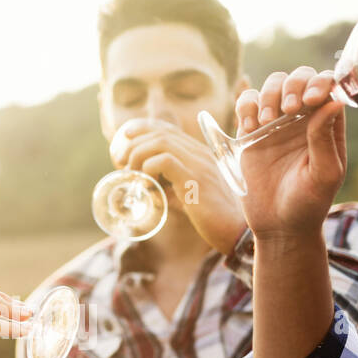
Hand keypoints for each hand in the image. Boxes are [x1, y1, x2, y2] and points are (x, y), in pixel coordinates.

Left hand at [113, 117, 247, 254]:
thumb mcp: (188, 198)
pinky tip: (146, 185)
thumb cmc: (214, 218)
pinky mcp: (195, 180)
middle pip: (161, 132)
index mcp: (200, 155)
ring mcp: (199, 164)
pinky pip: (164, 162)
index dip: (144, 127)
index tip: (125, 134)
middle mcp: (200, 154)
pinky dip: (148, 170)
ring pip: (161, 142)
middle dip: (135, 143)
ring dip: (138, 155)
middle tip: (121, 161)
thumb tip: (148, 191)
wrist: (237, 231)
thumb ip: (171, 191)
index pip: (169, 129)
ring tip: (132, 174)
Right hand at [233, 67, 346, 240]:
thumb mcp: (324, 175)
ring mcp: (276, 123)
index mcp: (327, 124)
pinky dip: (247, 106)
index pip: (328, 87)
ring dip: (269, 95)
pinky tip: (250, 127)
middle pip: (300, 78)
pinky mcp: (251, 132)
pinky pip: (247, 103)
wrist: (278, 227)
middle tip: (289, 109)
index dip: (321, 83)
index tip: (312, 100)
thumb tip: (333, 101)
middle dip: (293, 85)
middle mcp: (303, 118)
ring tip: (267, 123)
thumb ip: (326, 139)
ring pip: (272, 85)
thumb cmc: (308, 204)